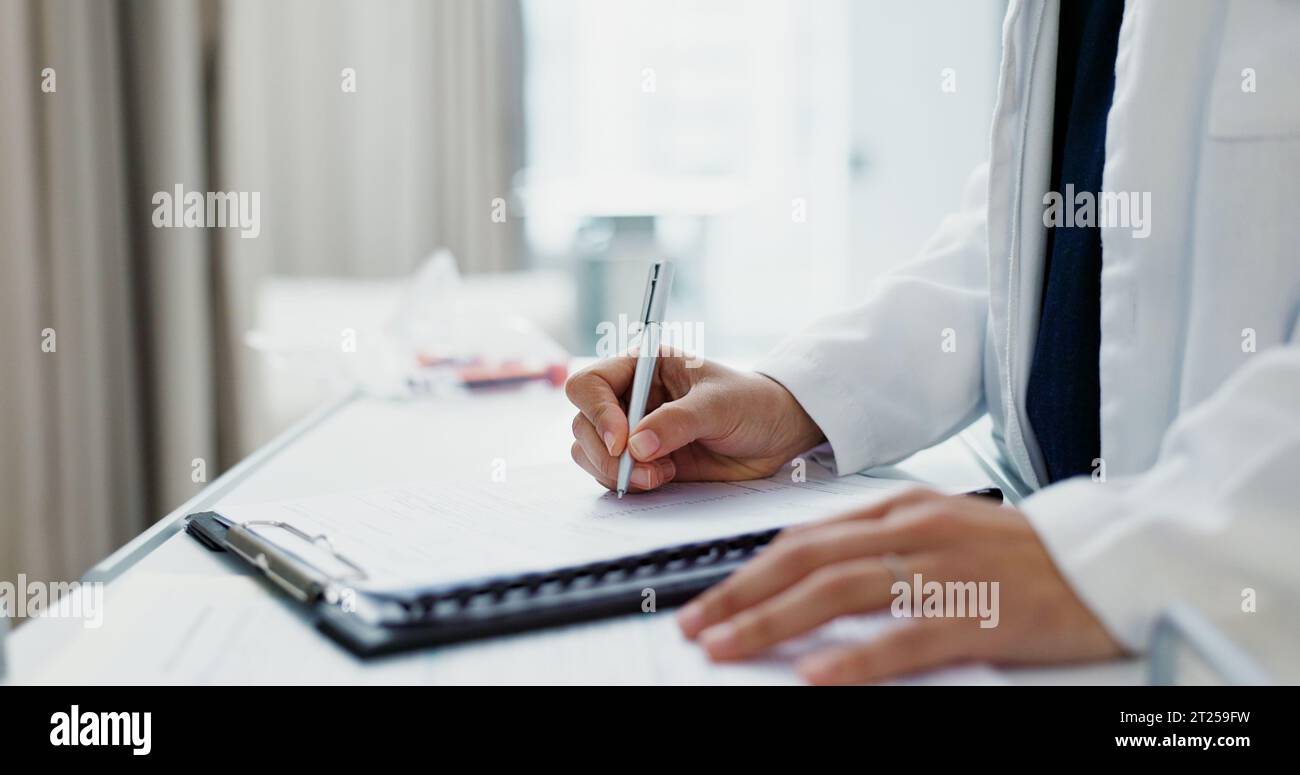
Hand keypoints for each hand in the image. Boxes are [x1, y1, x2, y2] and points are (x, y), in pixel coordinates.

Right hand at [564, 352, 824, 492]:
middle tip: (642, 470)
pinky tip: (663, 478)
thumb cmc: (751, 403)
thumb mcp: (719, 405)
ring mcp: (631, 432)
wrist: (775, 435)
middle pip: (583, 424)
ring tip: (660, 476)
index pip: (590, 384)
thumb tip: (636, 446)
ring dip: (616, 472)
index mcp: (641, 367)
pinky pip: (610, 476)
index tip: (623, 442)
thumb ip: (677, 422)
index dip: (598, 413)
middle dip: (607, 454)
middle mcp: (628, 397)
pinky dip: (628, 484)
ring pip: (589, 453)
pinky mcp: (641, 462)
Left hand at [676, 489, 1122, 683]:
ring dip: (772, 620)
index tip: (712, 597)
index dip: (750, 568)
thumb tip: (818, 567)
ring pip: (838, 590)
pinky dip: (855, 657)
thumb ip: (885, 542)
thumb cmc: (1027, 554)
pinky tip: (816, 675)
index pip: (806, 536)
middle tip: (696, 625)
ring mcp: (946, 570)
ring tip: (728, 646)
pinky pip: (905, 637)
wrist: (1112, 561)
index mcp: (905, 508)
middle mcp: (915, 530)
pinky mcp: (980, 615)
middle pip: (805, 559)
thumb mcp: (946, 529)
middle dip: (741, 593)